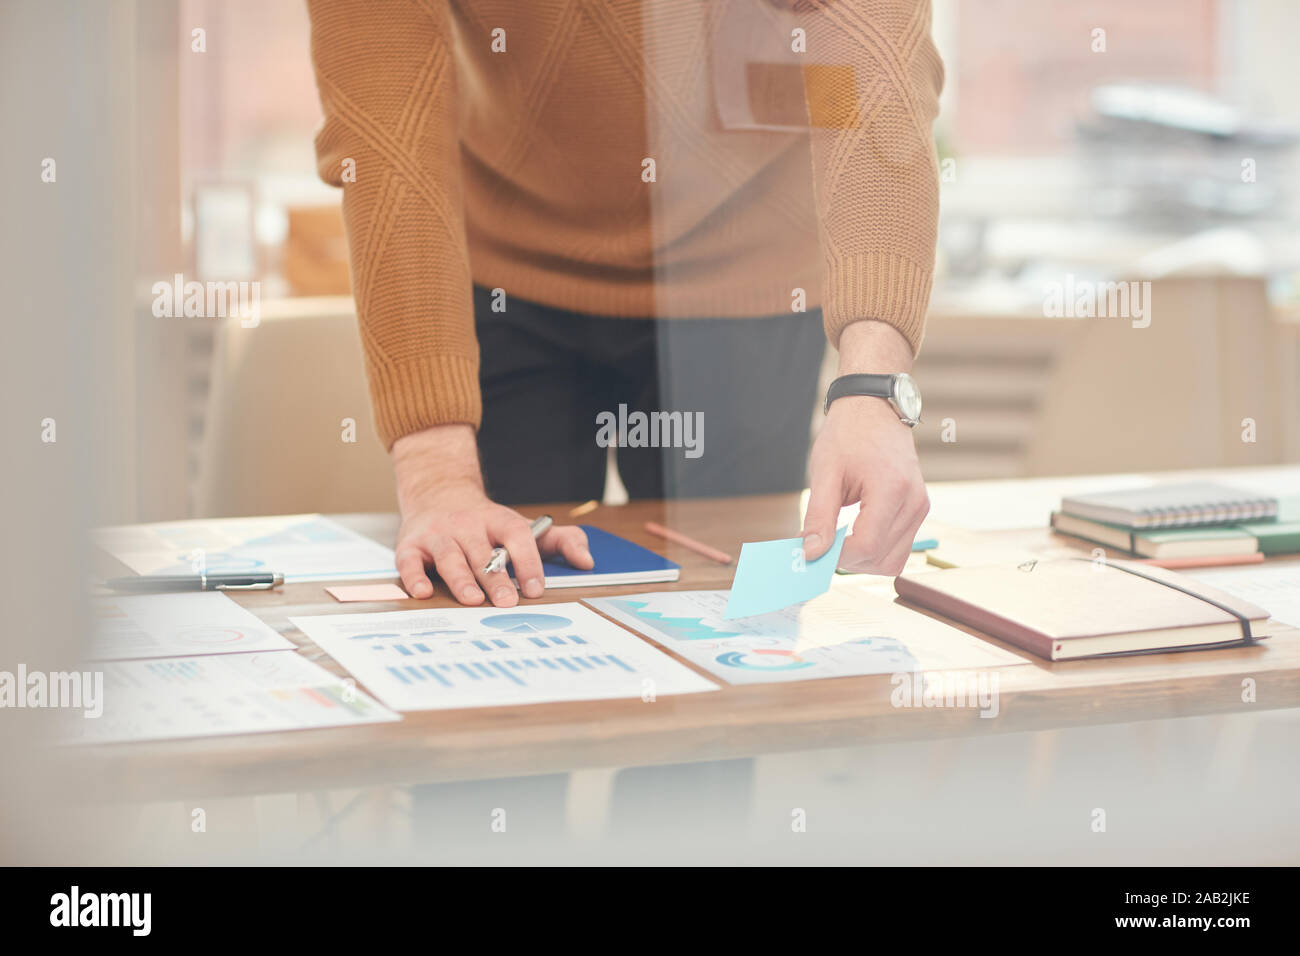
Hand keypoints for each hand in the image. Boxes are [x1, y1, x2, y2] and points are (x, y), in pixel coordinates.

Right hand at [390, 424, 593, 605]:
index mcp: (499, 520)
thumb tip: (586, 561)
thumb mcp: (524, 527)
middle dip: (495, 578)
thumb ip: (560, 541)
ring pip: (450, 556)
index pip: (517, 537)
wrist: (439, 493)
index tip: (537, 588)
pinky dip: (414, 576)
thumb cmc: (487, 524)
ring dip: (460, 579)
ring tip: (472, 600)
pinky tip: (423, 592)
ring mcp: (439, 534)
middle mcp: (468, 525)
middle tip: (507, 602)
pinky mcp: (411, 544)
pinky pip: (410, 560)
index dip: (528, 562)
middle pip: (483, 551)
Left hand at [801, 321, 928, 575]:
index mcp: (892, 489)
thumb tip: (810, 554)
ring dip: (862, 560)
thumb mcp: (825, 473)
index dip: (837, 556)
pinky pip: (899, 548)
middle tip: (821, 545)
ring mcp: (920, 507)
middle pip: (881, 559)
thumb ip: (818, 517)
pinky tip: (852, 532)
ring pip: (893, 561)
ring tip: (837, 539)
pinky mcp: (918, 509)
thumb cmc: (848, 435)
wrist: (874, 407)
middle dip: (848, 561)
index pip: (866, 545)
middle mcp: (914, 502)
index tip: (813, 551)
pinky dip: (875, 550)